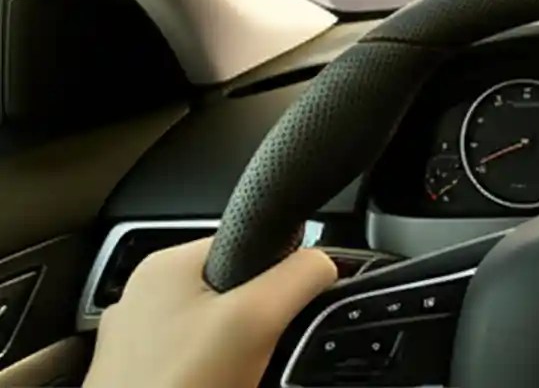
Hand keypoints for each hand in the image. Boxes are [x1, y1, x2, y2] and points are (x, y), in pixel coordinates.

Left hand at [85, 238, 336, 387]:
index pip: (248, 245)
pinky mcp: (134, 375)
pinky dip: (209, 376)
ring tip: (234, 379)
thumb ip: (298, 277)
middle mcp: (143, 294)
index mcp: (167, 263)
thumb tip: (324, 261)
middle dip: (254, 323)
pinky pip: (191, 362)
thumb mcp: (257, 319)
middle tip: (257, 356)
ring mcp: (134, 339)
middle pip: (231, 292)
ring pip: (212, 332)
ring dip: (232, 353)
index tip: (279, 316)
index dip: (277, 278)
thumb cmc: (179, 386)